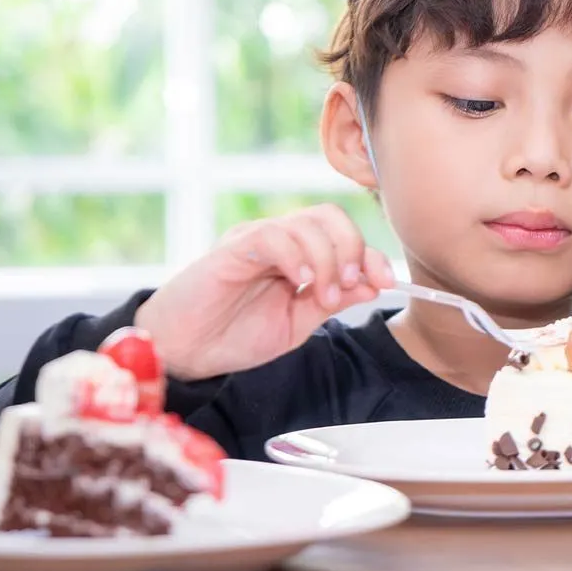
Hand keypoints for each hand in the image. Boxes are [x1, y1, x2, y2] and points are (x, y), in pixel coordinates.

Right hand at [135, 204, 395, 380]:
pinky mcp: (232, 249)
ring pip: (307, 223)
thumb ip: (331, 301)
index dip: (371, 255)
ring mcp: (254, 240)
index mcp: (296, 255)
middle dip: (353, 248)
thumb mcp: (297, 323)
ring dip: (328, 259)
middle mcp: (278, 240)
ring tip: (323, 295)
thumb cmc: (233, 336)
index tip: (387, 282)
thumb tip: (373, 283)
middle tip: (353, 284)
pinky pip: (273, 236)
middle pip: (329, 217)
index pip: (342, 235)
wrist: (184, 353)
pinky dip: (297, 256)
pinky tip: (301, 282)